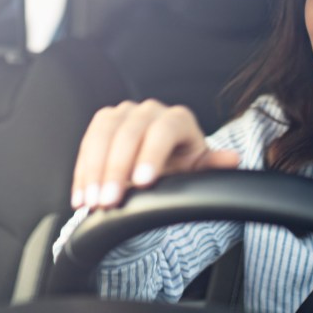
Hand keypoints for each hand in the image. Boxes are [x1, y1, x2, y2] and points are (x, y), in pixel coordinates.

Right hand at [72, 100, 240, 209]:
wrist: (162, 164)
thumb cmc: (181, 166)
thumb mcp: (197, 170)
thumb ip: (211, 166)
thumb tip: (232, 159)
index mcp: (177, 119)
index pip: (163, 131)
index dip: (151, 155)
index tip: (142, 183)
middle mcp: (149, 110)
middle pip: (128, 133)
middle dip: (116, 169)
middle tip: (109, 201)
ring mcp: (124, 113)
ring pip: (103, 134)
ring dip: (93, 170)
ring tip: (89, 201)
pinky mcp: (102, 123)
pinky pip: (87, 142)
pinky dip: (82, 171)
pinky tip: (79, 195)